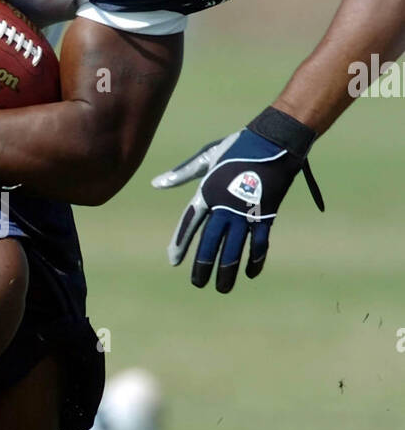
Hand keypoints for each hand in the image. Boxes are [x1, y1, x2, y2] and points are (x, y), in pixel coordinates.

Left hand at [151, 120, 322, 292]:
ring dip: (227, 270)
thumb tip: (156, 183)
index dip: (180, 243)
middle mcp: (225, 205)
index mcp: (208, 191)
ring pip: (235, 248)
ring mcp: (246, 212)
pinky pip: (259, 243)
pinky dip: (255, 260)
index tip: (173, 260)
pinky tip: (249, 273)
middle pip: (211, 242)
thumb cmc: (237, 147)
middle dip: (203, 265)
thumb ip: (181, 174)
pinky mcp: (266, 215)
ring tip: (221, 288)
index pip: (189, 222)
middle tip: (198, 284)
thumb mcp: (206, 157)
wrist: (274, 140)